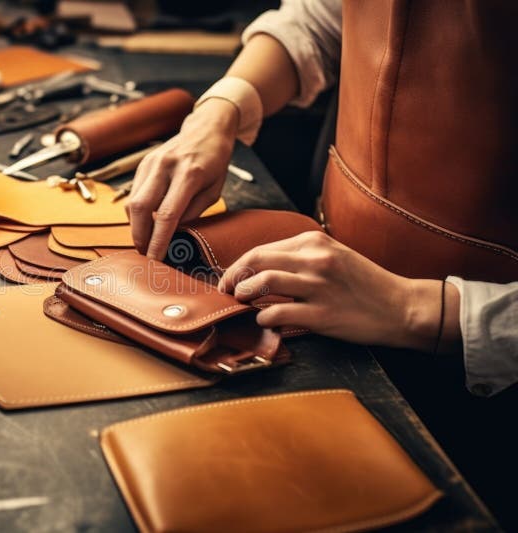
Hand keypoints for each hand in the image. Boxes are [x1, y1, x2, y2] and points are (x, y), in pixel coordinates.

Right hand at [127, 98, 238, 259]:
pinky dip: (137, 212)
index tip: (156, 258)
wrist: (207, 128)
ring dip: (136, 226)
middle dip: (140, 235)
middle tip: (144, 253)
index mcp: (189, 174)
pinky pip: (134, 193)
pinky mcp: (143, 163)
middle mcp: (166, 166)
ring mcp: (152, 163)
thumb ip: (193, 212)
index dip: (159, 240)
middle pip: (142, 208)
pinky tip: (145, 222)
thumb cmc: (215, 162)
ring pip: (133, 202)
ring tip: (145, 240)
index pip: (168, 214)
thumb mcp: (214, 190)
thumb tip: (172, 234)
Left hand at [217, 231, 460, 351]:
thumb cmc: (365, 284)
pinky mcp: (322, 314)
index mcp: (315, 242)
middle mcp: (315, 260)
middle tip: (224, 290)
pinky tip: (263, 321)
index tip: (230, 277)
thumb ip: (301, 257)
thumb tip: (261, 269)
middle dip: (232, 275)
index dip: (240, 264)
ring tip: (239, 301)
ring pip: (263, 282)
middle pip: (256, 259)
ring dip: (243, 293)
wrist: (402, 307)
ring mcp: (318, 286)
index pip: (263, 248)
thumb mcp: (334, 256)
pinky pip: (278, 313)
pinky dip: (263, 317)